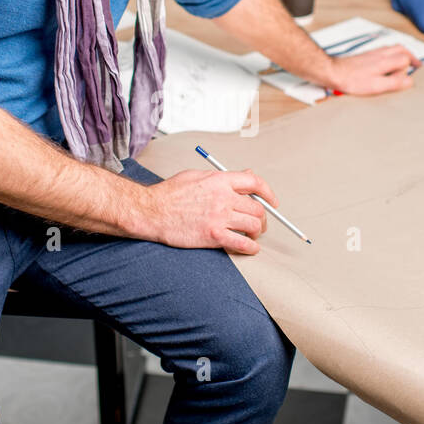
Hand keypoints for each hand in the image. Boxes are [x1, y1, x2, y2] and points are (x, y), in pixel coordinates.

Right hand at [142, 168, 275, 254]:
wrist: (152, 211)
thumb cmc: (170, 194)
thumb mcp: (197, 175)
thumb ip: (223, 177)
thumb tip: (246, 176)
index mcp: (220, 180)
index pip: (255, 183)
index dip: (268, 193)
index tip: (272, 202)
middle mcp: (223, 197)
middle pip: (257, 207)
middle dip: (263, 217)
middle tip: (259, 223)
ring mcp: (219, 217)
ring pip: (253, 225)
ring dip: (257, 232)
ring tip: (253, 235)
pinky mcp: (213, 235)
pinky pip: (242, 243)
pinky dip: (251, 247)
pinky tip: (250, 247)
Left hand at [328, 44, 418, 95]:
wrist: (332, 72)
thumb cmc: (351, 80)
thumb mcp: (375, 86)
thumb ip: (394, 82)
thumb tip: (409, 81)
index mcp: (385, 60)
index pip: (406, 60)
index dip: (410, 70)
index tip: (412, 77)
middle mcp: (380, 53)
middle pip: (402, 49)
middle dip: (411, 57)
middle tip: (417, 66)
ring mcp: (373, 53)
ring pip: (393, 48)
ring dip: (402, 54)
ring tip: (406, 63)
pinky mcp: (366, 56)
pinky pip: (384, 51)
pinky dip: (391, 55)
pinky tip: (387, 63)